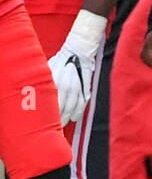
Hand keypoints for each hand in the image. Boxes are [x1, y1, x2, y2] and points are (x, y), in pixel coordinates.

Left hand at [48, 10, 105, 125]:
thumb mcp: (48, 70)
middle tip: (55, 128)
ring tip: (65, 124)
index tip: (47, 122)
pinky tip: (75, 117)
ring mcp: (77, 88)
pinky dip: (78, 112)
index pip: (52, 105)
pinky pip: (82, 104)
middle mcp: (66, 87)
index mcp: (56, 84)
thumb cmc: (62, 59)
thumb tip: (39, 98)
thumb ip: (45, 84)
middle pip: (62, 109)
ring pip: (72, 108)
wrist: (78, 50)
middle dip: (59, 120)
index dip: (50, 115)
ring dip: (68, 118)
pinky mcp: (85, 88)